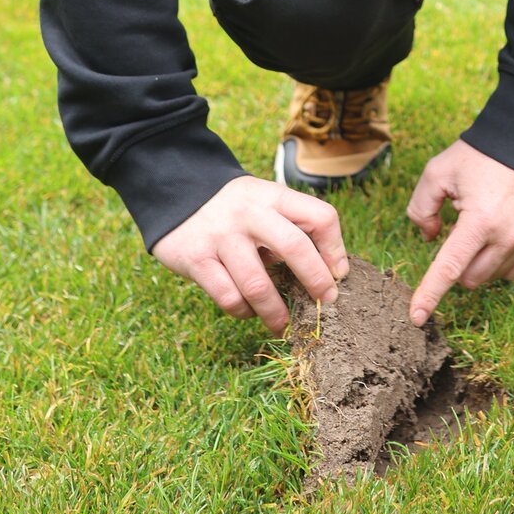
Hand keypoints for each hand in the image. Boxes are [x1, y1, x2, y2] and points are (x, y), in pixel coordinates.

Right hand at [152, 175, 348, 335]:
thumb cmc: (234, 206)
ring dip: (276, 312)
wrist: (175, 190)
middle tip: (325, 304)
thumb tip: (327, 272)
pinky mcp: (197, 259)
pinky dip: (243, 312)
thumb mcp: (264, 202)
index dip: (335, 249)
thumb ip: (291, 227)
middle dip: (316, 282)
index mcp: (274, 196)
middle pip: (295, 248)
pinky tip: (248, 311)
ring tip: (283, 323)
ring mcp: (221, 236)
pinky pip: (229, 297)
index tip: (338, 274)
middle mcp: (250, 213)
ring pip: (258, 285)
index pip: (320, 216)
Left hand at [405, 140, 513, 326]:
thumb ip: (420, 208)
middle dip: (457, 264)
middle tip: (459, 229)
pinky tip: (497, 234)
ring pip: (491, 276)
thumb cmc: (479, 154)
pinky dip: (499, 259)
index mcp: (479, 221)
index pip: (449, 269)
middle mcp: (507, 237)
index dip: (430, 295)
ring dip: (478, 261)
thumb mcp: (437, 171)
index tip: (416, 318)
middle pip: (469, 278)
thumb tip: (429, 238)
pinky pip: (513, 269)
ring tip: (481, 224)